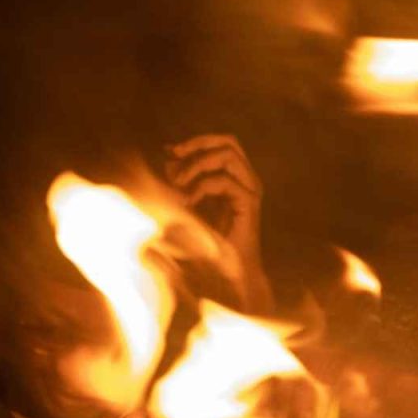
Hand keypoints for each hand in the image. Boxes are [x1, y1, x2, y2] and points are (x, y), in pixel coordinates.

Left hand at [163, 133, 272, 314]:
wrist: (228, 276)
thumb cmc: (207, 246)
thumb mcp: (187, 206)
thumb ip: (180, 182)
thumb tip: (166, 158)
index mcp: (235, 177)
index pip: (220, 143)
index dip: (193, 142)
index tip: (167, 151)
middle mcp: (247, 180)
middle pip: (228, 141)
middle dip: (198, 144)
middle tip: (174, 156)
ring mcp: (250, 191)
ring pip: (228, 155)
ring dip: (197, 165)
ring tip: (178, 184)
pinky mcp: (249, 204)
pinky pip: (224, 181)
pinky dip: (201, 187)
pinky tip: (187, 204)